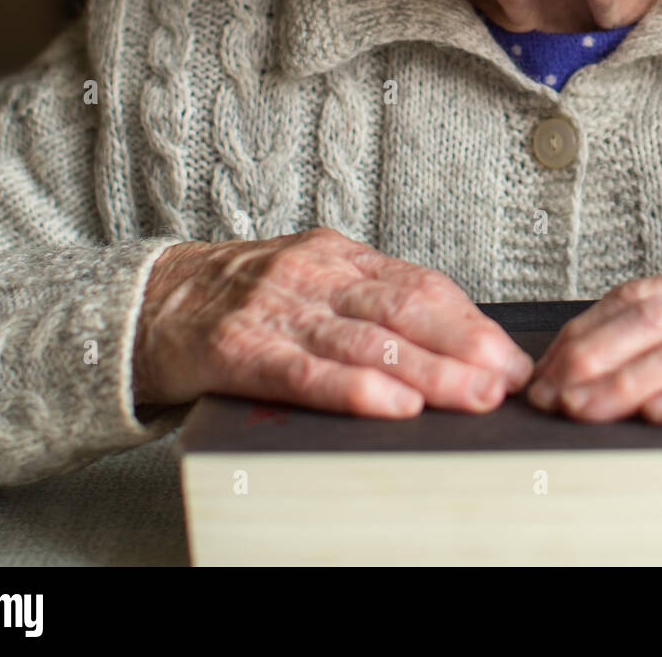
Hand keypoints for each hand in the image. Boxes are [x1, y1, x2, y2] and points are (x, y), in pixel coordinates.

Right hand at [132, 227, 533, 415]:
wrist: (150, 302)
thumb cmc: (243, 303)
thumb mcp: (311, 286)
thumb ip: (368, 307)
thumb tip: (451, 345)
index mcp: (339, 257)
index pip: (420, 285)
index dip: (471, 322)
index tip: (510, 356)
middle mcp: (315, 274)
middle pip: (404, 309)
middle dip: (464, 346)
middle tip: (508, 379)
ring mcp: (277, 307)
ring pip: (366, 340)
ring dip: (427, 371)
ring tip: (471, 396)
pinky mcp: (240, 346)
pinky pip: (305, 371)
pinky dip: (353, 388)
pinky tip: (392, 404)